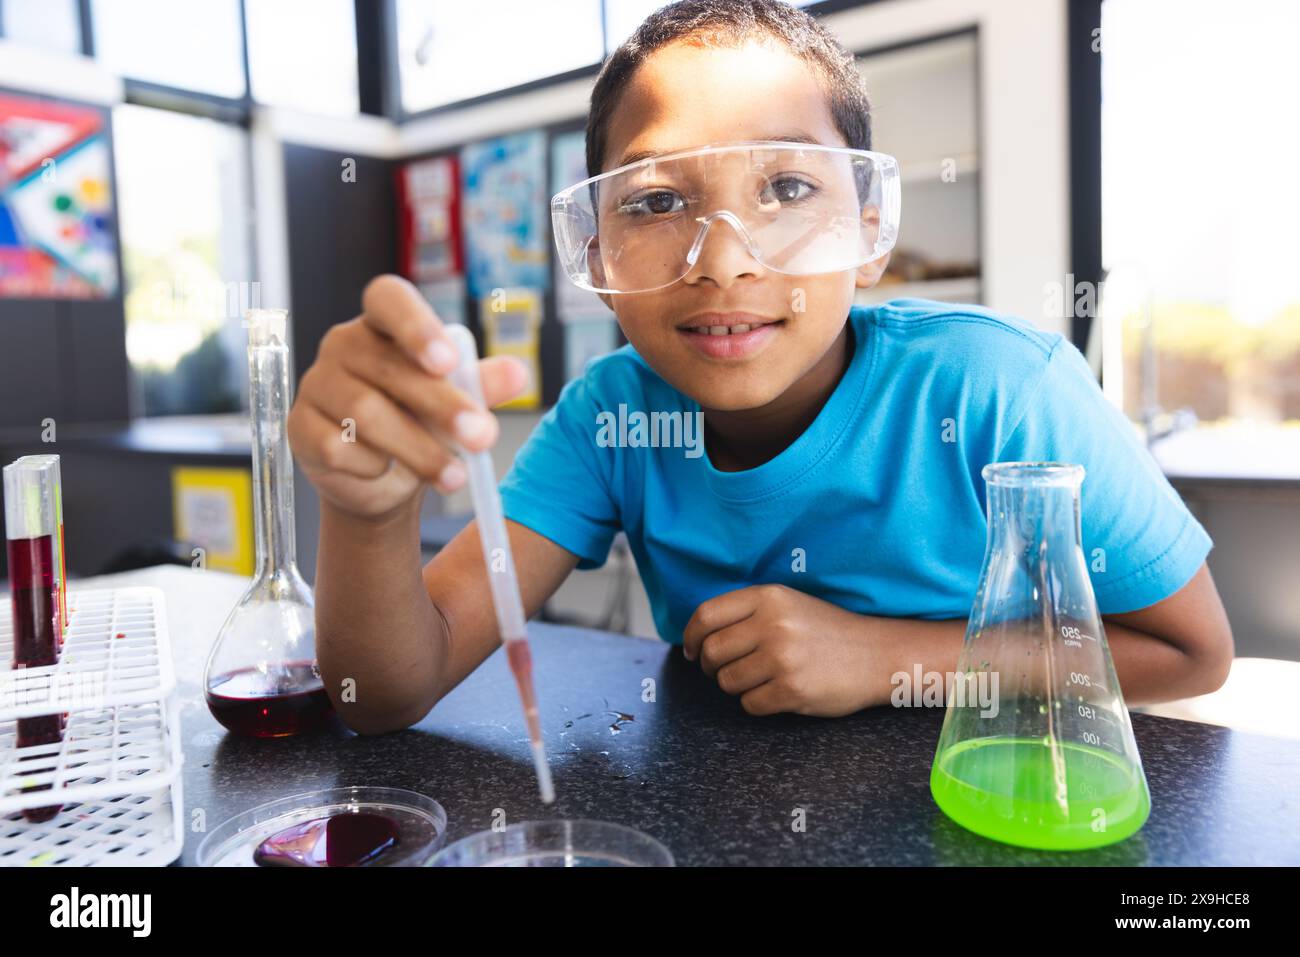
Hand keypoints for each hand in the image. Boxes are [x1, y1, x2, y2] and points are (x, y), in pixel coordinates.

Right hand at [288, 275, 528, 521]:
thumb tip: (518, 373)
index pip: (388, 299)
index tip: (448, 362)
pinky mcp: (299, 427)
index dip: (416, 325)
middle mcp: (344, 345)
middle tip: (483, 437)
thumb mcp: (458, 400)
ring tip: (455, 477)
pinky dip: (371, 466)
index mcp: (383, 325)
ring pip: (365, 414)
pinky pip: (337, 448)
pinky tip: (387, 472)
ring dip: (418, 449)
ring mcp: (317, 384)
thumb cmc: (420, 421)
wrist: (380, 476)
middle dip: (442, 407)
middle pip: (389, 369)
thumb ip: (483, 384)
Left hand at [681, 583, 883, 716]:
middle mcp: (773, 624)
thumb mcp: (788, 604)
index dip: (690, 636)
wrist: (876, 655)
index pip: (706, 616)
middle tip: (723, 670)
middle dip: (710, 666)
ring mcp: (782, 658)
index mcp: (768, 597)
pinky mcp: (792, 690)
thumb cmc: (826, 631)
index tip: (690, 650)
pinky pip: (750, 704)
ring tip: (759, 679)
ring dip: (735, 686)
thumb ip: (746, 612)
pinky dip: (757, 703)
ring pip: (727, 681)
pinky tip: (777, 693)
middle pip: (712, 652)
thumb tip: (697, 638)